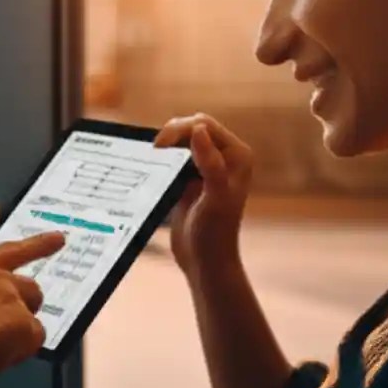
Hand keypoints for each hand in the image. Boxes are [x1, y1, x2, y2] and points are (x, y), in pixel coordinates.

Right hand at [0, 231, 66, 387]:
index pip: (11, 250)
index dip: (38, 244)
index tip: (59, 239)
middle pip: (30, 288)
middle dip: (22, 310)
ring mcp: (8, 297)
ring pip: (31, 314)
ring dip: (17, 331)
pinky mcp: (20, 319)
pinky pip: (33, 339)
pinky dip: (19, 350)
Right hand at [155, 113, 253, 278]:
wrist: (205, 262)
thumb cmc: (215, 233)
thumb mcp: (215, 198)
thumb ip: (211, 164)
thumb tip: (198, 129)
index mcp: (236, 156)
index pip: (205, 126)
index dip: (180, 129)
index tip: (159, 146)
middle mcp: (224, 157)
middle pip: (193, 128)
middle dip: (172, 134)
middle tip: (153, 150)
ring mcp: (207, 167)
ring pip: (182, 141)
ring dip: (166, 145)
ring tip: (151, 156)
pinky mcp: (191, 178)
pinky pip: (175, 157)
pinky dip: (162, 158)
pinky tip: (151, 165)